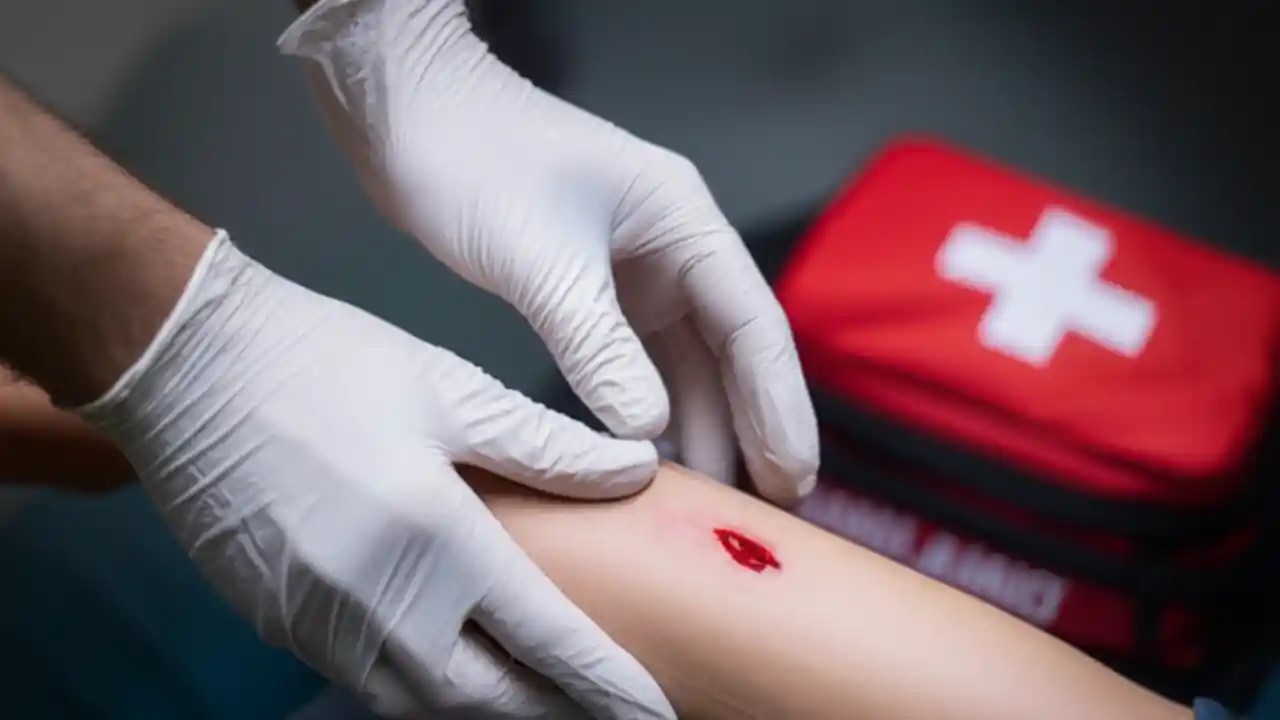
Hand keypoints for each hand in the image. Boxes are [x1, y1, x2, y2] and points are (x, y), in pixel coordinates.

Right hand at [78, 233, 672, 718]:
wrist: (185, 365)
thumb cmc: (322, 364)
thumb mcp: (450, 390)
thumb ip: (549, 446)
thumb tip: (636, 470)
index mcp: (432, 541)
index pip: (544, 640)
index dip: (606, 683)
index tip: (657, 711)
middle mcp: (374, 605)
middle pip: (486, 698)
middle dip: (554, 712)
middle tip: (609, 710)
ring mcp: (318, 624)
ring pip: (422, 703)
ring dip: (489, 708)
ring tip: (539, 695)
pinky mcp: (278, 622)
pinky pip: (369, 681)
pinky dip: (425, 687)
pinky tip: (452, 662)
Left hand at [280, 0, 817, 502]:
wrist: (408, 117)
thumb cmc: (474, 159)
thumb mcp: (541, 260)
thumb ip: (597, 346)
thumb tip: (649, 431)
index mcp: (683, 223)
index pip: (754, 324)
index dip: (779, 406)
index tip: (792, 476)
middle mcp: (672, 251)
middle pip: (731, 353)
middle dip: (750, 429)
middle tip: (763, 513)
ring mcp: (633, 273)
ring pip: (684, 365)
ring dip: (698, 429)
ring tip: (708, 506)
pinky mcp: (591, 294)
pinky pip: (634, 365)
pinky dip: (645, 413)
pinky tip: (648, 462)